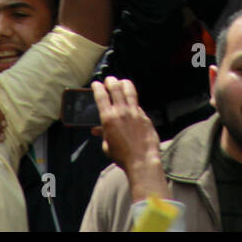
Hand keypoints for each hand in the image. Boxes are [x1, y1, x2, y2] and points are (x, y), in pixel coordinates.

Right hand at [91, 77, 166, 201]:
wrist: (142, 160)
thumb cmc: (122, 156)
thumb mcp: (107, 146)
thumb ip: (103, 134)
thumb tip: (96, 130)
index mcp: (108, 118)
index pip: (101, 96)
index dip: (97, 87)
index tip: (96, 84)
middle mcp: (121, 112)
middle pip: (115, 88)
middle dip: (110, 81)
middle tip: (109, 80)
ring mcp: (134, 112)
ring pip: (129, 90)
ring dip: (124, 84)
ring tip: (121, 82)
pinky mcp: (145, 116)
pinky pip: (137, 104)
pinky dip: (133, 101)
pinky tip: (131, 103)